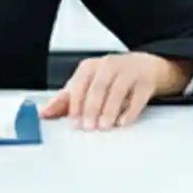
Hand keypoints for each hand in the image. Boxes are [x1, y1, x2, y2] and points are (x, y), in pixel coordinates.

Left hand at [40, 53, 192, 130]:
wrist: (147, 66)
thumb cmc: (112, 78)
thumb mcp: (88, 85)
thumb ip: (67, 100)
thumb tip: (45, 113)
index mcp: (91, 67)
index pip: (80, 83)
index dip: (75, 104)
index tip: (73, 122)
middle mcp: (109, 66)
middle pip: (98, 86)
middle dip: (91, 108)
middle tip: (88, 127)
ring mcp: (129, 72)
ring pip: (118, 89)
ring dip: (109, 109)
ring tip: (104, 126)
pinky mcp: (146, 81)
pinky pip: (139, 96)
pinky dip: (131, 110)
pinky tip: (123, 121)